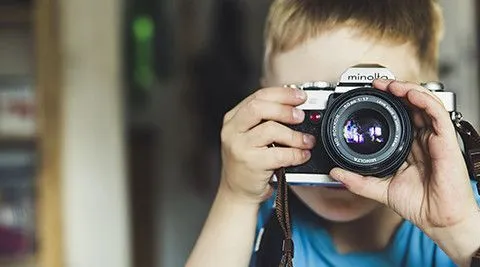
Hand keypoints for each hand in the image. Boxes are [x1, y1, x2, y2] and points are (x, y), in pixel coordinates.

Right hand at [220, 87, 315, 203]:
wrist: (237, 192)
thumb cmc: (247, 163)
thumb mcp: (249, 136)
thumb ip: (264, 120)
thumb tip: (294, 106)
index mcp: (233, 119)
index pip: (257, 96)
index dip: (282, 94)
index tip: (299, 96)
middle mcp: (232, 131)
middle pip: (259, 107)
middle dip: (285, 109)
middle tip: (301, 116)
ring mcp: (239, 147)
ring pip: (271, 129)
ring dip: (294, 135)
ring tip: (306, 141)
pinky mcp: (251, 163)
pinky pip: (280, 153)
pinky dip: (296, 154)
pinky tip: (302, 155)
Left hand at [330, 79, 479, 264]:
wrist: (439, 219)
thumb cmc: (419, 204)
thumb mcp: (380, 189)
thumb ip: (357, 181)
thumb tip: (335, 173)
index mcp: (410, 146)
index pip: (400, 116)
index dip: (387, 103)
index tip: (369, 95)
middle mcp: (423, 138)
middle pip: (411, 105)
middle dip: (394, 90)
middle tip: (376, 84)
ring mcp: (435, 137)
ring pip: (424, 103)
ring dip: (407, 89)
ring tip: (389, 84)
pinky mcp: (446, 140)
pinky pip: (437, 113)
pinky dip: (423, 100)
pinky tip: (409, 94)